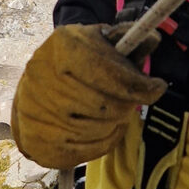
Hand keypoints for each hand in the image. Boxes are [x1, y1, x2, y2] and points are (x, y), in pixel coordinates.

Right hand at [11, 23, 164, 169]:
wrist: (31, 89)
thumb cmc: (71, 62)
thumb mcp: (94, 42)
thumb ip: (124, 43)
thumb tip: (152, 39)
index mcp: (63, 46)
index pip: (112, 75)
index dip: (140, 86)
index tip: (157, 88)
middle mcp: (46, 78)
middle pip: (108, 105)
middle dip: (126, 105)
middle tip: (130, 102)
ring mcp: (39, 112)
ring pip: (100, 129)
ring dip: (115, 122)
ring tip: (114, 113)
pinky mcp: (40, 141)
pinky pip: (89, 149)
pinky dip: (105, 140)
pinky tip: (105, 129)